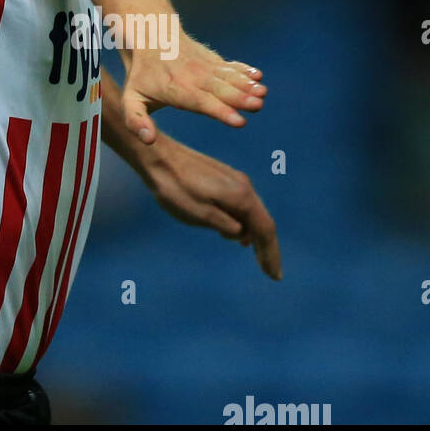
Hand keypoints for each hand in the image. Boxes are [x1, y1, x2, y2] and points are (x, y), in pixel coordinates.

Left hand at [121, 33, 265, 141]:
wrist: (150, 36)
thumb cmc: (141, 74)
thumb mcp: (130, 98)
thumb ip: (136, 121)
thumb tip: (149, 140)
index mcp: (175, 90)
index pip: (200, 102)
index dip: (220, 111)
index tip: (239, 121)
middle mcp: (193, 78)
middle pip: (220, 90)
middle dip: (240, 98)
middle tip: (258, 105)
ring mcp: (205, 67)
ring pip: (228, 77)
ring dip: (246, 84)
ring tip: (262, 92)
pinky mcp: (213, 60)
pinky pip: (230, 66)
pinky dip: (243, 70)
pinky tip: (257, 74)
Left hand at [138, 136, 281, 279]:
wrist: (156, 154)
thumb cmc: (174, 187)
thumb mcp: (200, 214)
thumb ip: (226, 226)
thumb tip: (242, 234)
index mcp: (241, 195)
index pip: (265, 230)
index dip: (271, 254)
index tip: (274, 276)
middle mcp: (242, 185)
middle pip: (262, 220)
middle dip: (267, 247)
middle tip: (272, 273)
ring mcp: (232, 179)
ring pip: (251, 212)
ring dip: (255, 235)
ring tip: (257, 257)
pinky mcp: (220, 176)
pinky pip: (239, 204)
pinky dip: (242, 221)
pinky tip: (236, 233)